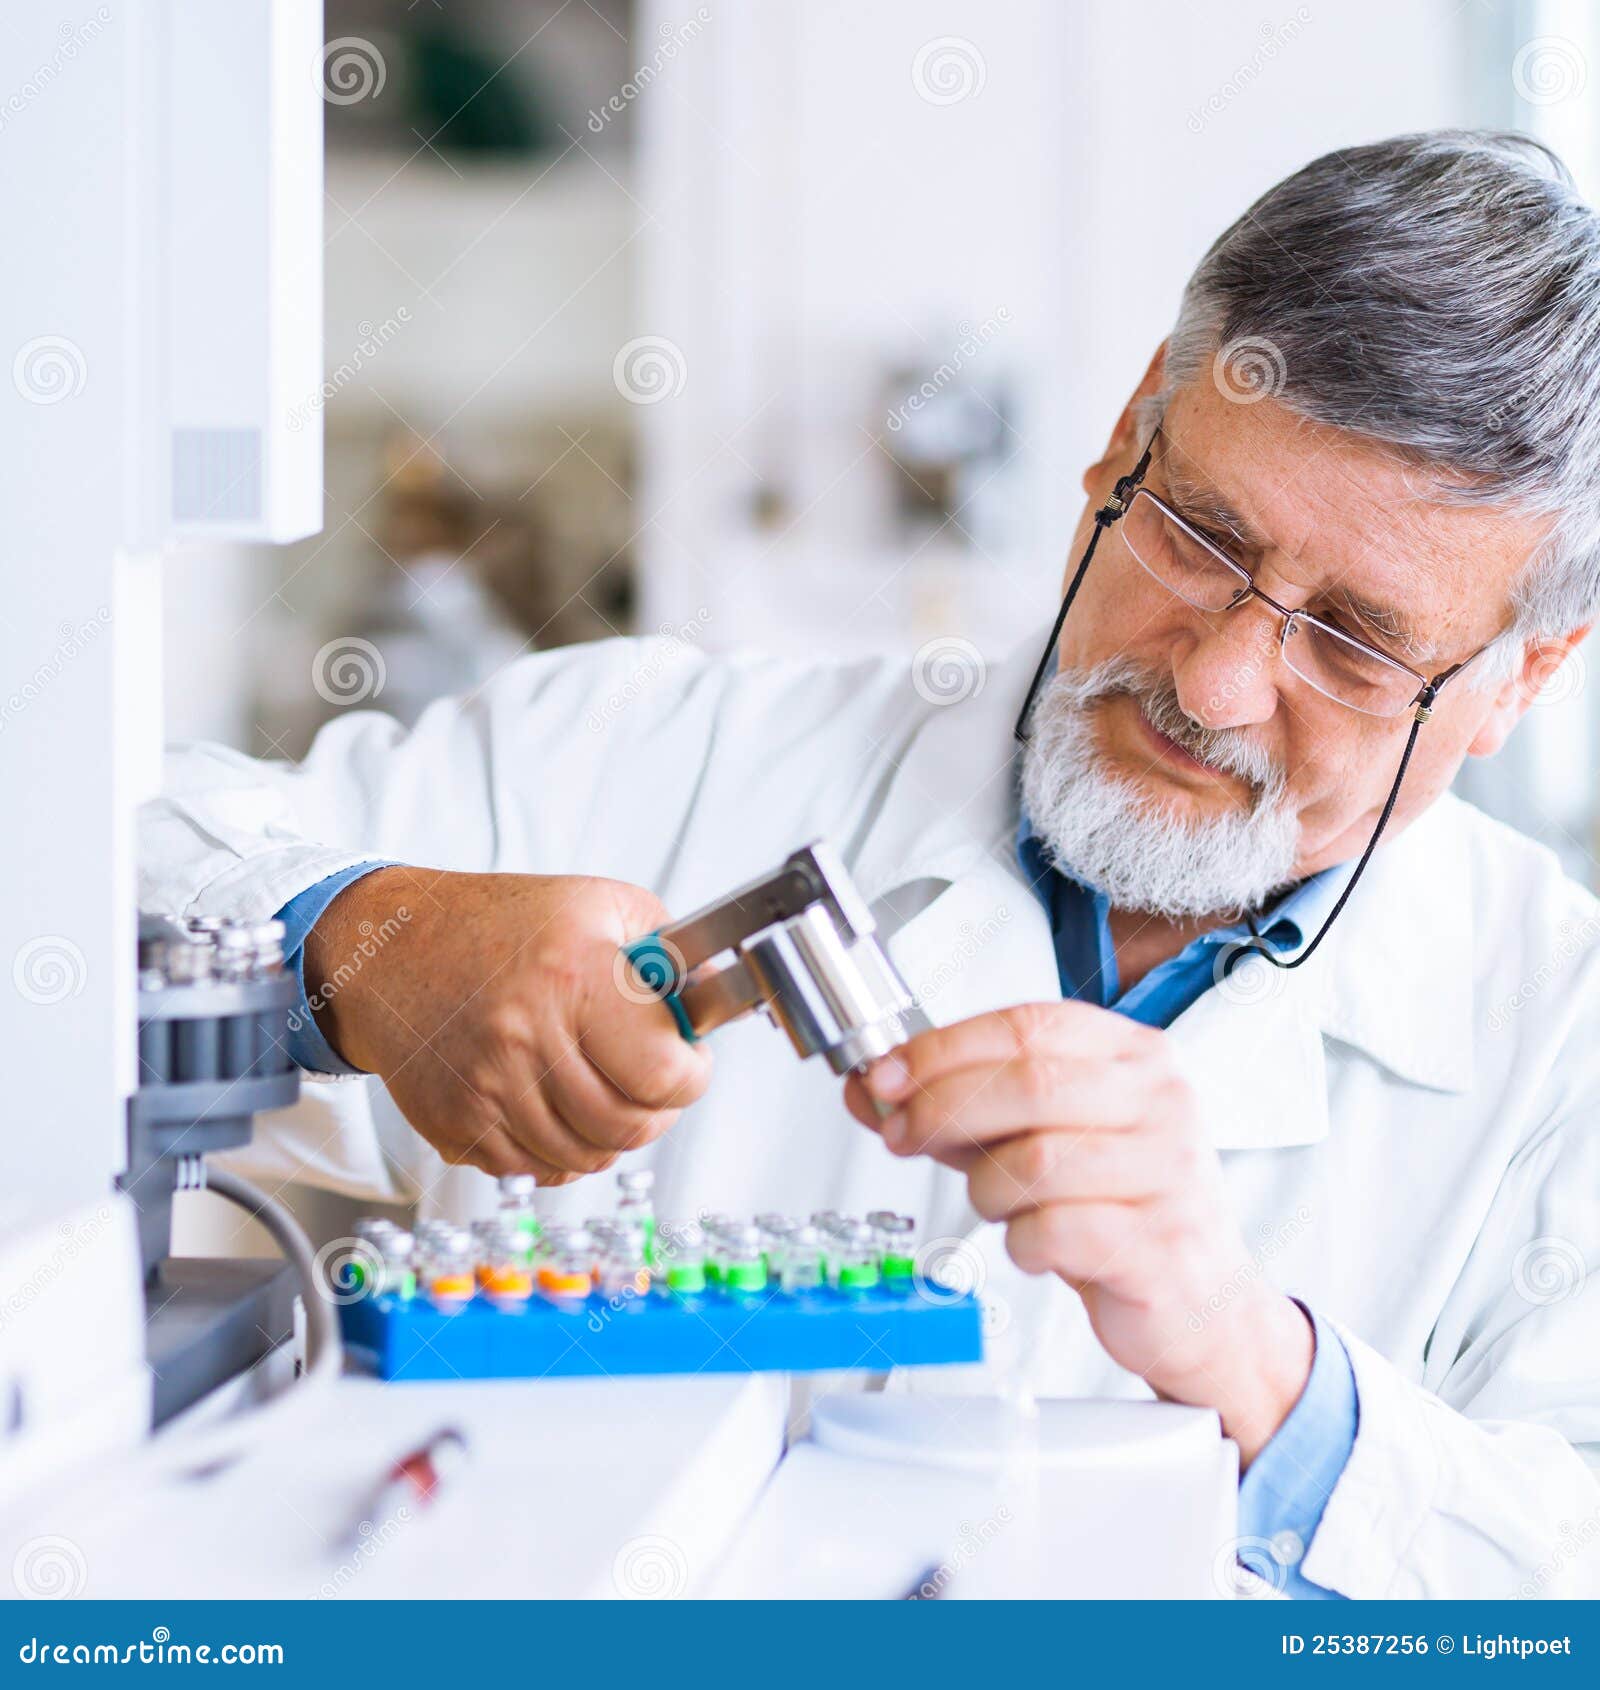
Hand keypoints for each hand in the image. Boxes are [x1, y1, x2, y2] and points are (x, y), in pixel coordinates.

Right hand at [304, 867, 711, 1183]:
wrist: (393, 948)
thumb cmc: (500, 924)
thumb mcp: (600, 904)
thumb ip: (672, 950)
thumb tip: (718, 998)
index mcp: (571, 977)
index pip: (663, 1073)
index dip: (691, 1076)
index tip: (689, 1062)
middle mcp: (523, 1038)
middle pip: (628, 1127)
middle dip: (657, 1111)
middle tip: (653, 1083)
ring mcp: (484, 1090)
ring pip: (586, 1158)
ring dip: (610, 1134)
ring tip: (605, 1089)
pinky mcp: (455, 1126)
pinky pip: (535, 1171)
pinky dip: (561, 1151)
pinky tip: (559, 1106)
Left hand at [844, 1002, 1312, 1463]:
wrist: (1200, 1302)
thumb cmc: (1118, 1208)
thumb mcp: (1041, 1140)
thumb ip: (962, 1111)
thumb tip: (870, 1090)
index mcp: (1134, 1055)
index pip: (1026, 1026)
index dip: (943, 1048)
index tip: (885, 1075)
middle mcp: (1162, 1101)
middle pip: (1026, 1082)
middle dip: (943, 1108)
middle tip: (902, 1136)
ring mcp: (1169, 1172)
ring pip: (1035, 1159)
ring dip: (985, 1188)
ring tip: (994, 1205)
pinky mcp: (1161, 1243)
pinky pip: (1055, 1231)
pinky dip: (1021, 1242)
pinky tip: (1033, 1245)